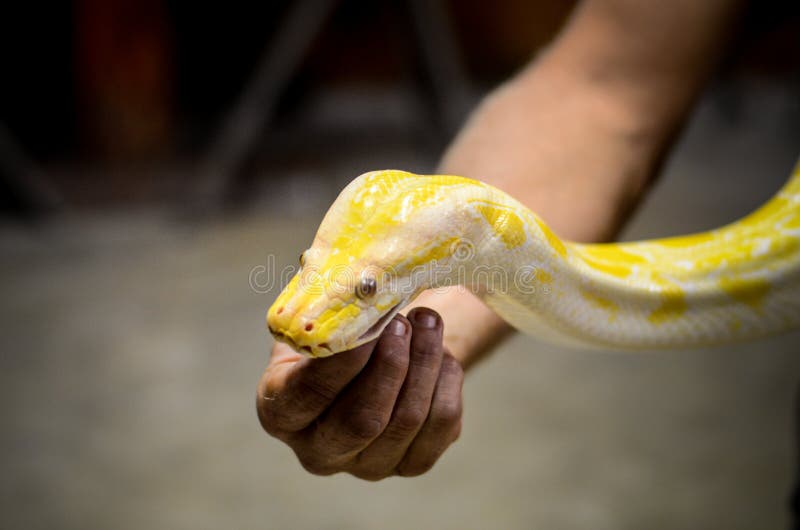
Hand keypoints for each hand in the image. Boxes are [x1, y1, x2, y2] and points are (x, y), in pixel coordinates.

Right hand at [256, 308, 463, 479]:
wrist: (380, 353)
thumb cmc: (342, 329)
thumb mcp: (318, 315)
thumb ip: (323, 304)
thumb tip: (352, 281)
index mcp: (280, 411)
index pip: (307, 396)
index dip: (343, 360)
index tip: (372, 322)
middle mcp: (319, 450)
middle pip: (362, 420)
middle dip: (390, 364)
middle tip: (403, 322)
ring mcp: (368, 465)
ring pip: (407, 419)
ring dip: (424, 362)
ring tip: (427, 321)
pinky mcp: (412, 464)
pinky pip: (441, 424)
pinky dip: (446, 380)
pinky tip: (439, 353)